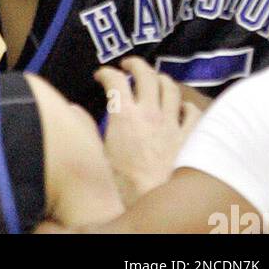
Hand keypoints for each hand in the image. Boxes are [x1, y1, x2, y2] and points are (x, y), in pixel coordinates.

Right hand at [96, 57, 202, 205]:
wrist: (156, 205)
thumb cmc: (124, 186)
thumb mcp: (98, 156)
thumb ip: (87, 129)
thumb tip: (75, 110)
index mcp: (124, 115)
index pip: (114, 80)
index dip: (105, 73)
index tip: (100, 76)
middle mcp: (150, 113)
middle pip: (145, 74)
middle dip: (135, 64)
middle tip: (128, 64)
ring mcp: (172, 124)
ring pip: (171, 88)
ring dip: (161, 79)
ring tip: (155, 79)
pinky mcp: (190, 139)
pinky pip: (192, 113)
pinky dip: (186, 106)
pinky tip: (182, 108)